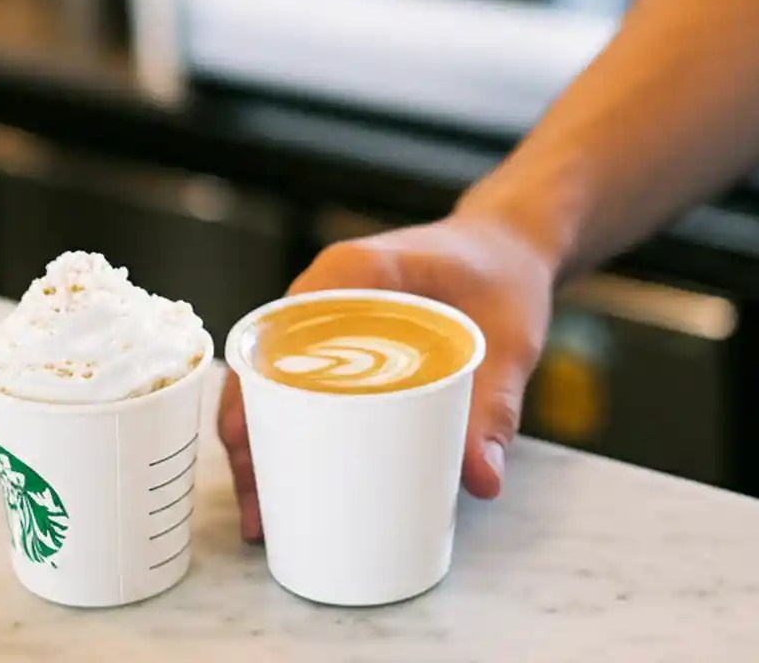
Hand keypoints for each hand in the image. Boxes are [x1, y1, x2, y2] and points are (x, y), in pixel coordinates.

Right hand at [219, 212, 556, 540]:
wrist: (511, 244)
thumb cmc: (504, 274)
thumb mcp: (510, 339)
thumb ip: (495, 406)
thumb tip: (481, 480)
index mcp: (350, 274)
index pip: (274, 338)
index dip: (250, 398)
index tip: (248, 455)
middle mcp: (323, 292)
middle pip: (258, 370)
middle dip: (246, 441)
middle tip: (256, 513)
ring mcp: (325, 318)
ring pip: (270, 384)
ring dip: (261, 443)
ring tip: (264, 514)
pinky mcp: (338, 342)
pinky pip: (298, 386)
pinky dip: (288, 430)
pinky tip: (292, 480)